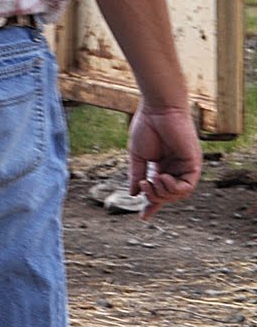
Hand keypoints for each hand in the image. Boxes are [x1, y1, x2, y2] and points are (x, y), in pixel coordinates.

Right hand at [129, 105, 201, 219]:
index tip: (143, 217)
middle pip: (168, 196)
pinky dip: (174, 188)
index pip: (159, 191)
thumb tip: (133, 194)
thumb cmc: (146, 127)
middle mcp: (176, 169)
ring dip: (163, 193)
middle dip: (154, 197)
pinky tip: (162, 177)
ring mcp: (185, 167)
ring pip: (178, 195)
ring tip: (151, 179)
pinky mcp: (194, 164)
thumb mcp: (137, 155)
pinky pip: (187, 186)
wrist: (157, 109)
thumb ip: (136, 175)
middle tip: (143, 185)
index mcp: (162, 166)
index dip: (151, 204)